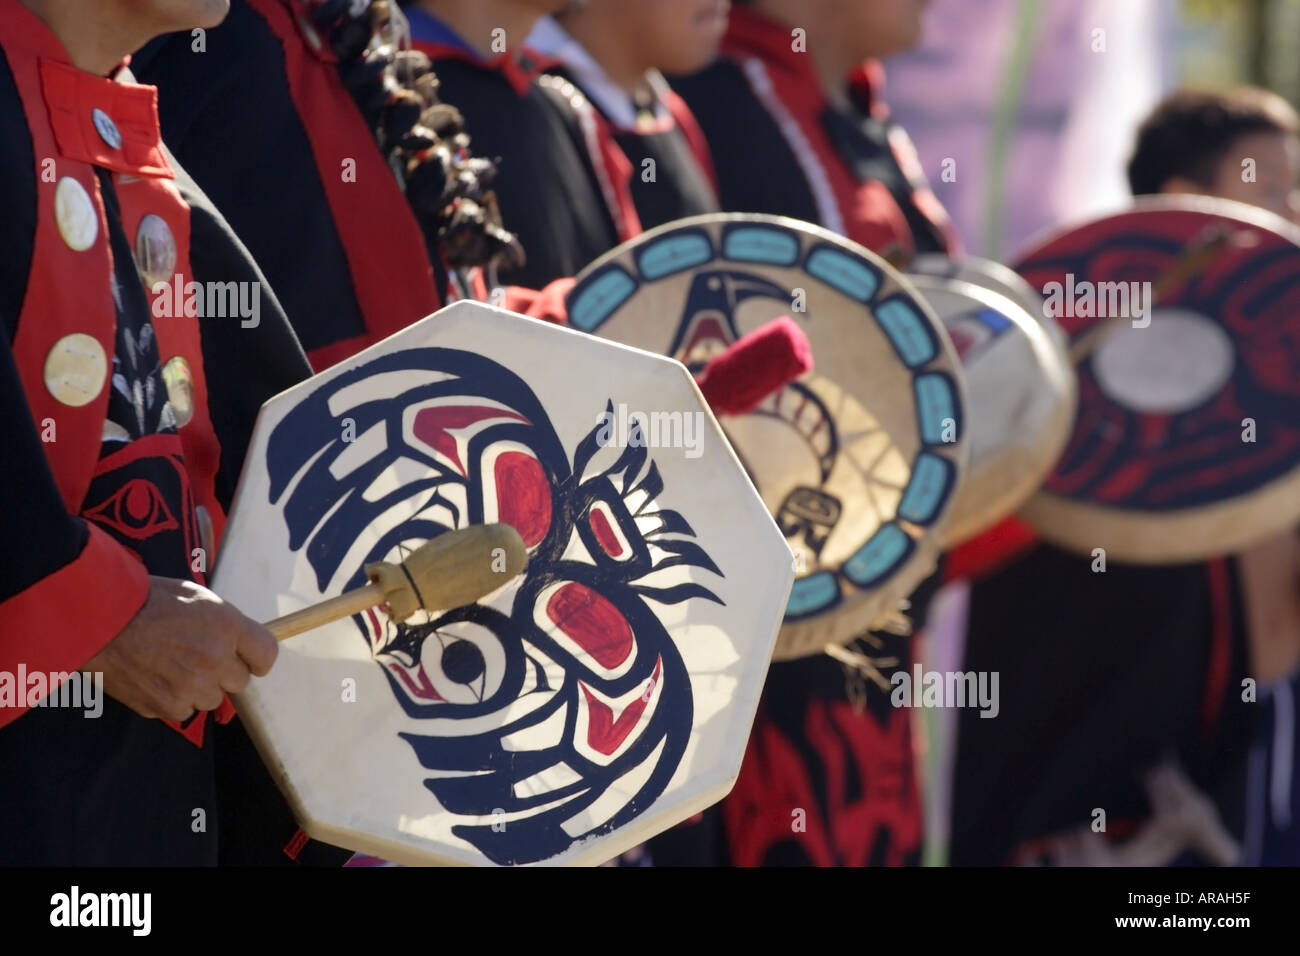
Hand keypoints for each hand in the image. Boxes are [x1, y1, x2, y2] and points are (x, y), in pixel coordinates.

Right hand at [82, 576, 276, 721]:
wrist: (100, 620)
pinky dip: (172, 700)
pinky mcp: (166, 706)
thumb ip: (225, 624)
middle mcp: (215, 658)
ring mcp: (191, 686)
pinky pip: (183, 711)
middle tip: (196, 657)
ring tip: (171, 665)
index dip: (256, 659)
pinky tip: (155, 677)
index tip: (248, 659)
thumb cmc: (147, 601)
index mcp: (228, 626)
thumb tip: (242, 643)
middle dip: (223, 672)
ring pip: (211, 699)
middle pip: (240, 682)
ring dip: (197, 688)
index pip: (267, 655)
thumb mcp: (198, 597)